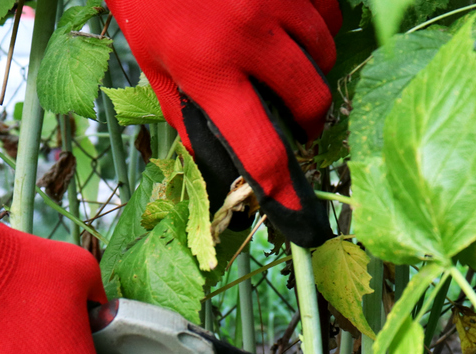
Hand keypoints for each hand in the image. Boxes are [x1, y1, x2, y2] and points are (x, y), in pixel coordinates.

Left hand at [108, 0, 340, 247]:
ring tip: (283, 63)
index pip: (261, 145)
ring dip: (312, 66)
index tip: (296, 211)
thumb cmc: (148, 3)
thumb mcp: (154, 68)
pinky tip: (289, 24)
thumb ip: (190, 117)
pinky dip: (317, 24)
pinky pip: (328, 9)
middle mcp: (249, 35)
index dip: (282, 186)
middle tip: (297, 120)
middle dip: (310, 117)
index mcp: (209, 68)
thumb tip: (223, 165)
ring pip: (326, 51)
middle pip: (313, 98)